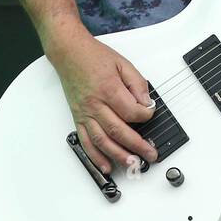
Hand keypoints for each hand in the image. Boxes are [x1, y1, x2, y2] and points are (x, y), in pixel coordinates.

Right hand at [48, 25, 159, 173]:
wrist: (69, 54)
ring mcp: (85, 113)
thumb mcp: (123, 63)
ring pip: (102, 140)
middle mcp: (95, 104)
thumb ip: (137, 83)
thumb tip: (147, 102)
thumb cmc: (94, 57)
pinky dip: (95, 156)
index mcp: (109, 89)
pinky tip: (105, 166)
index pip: (131, 112)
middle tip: (149, 155)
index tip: (151, 114)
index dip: (145, 116)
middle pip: (118, 131)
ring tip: (132, 165)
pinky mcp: (78, 118)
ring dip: (118, 156)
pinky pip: (86, 141)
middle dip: (137, 146)